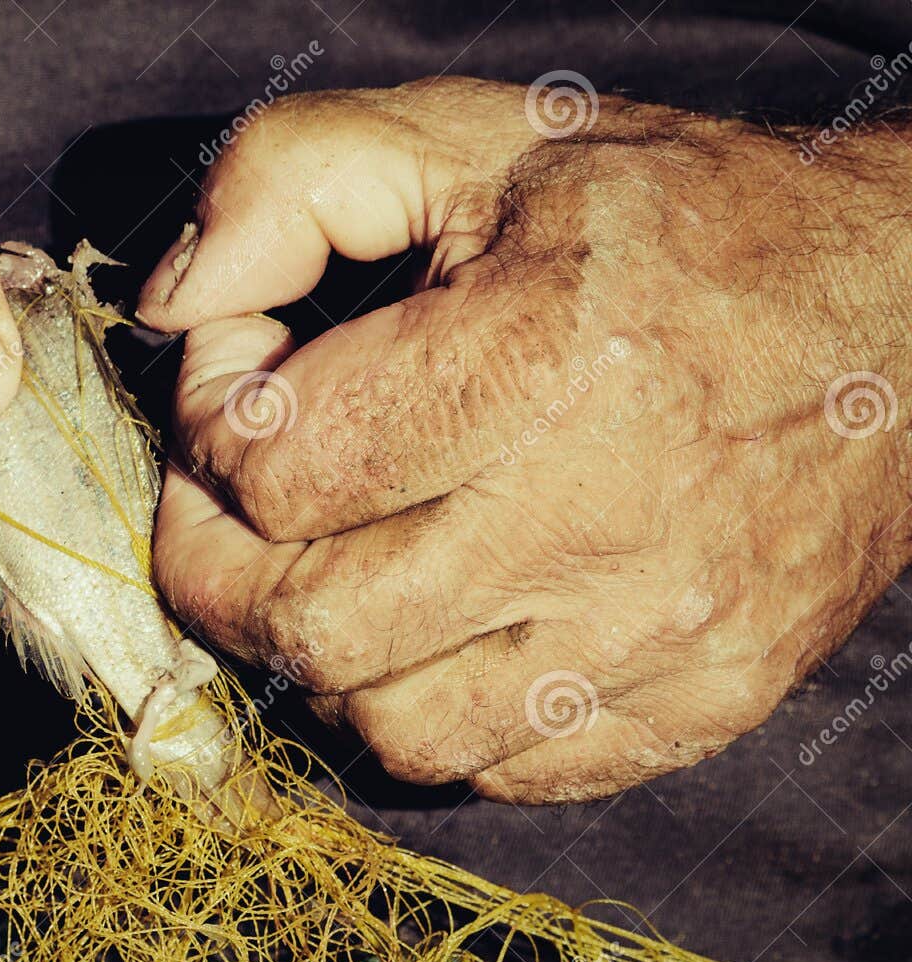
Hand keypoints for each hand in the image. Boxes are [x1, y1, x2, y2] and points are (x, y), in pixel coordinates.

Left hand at [140, 78, 911, 802]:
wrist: (907, 317)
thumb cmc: (682, 223)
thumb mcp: (484, 137)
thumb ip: (298, 177)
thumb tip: (176, 300)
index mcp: (542, 354)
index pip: (276, 468)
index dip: (209, 424)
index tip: (241, 378)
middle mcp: (601, 517)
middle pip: (308, 626)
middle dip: (218, 569)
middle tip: (229, 505)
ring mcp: (658, 635)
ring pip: (389, 730)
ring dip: (321, 653)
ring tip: (339, 564)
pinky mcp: (699, 706)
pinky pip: (498, 771)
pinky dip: (433, 710)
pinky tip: (445, 621)